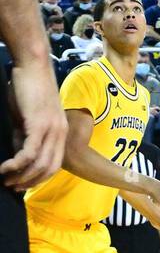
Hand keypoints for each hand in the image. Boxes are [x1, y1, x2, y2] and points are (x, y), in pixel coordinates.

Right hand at [1, 57, 66, 189]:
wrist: (33, 66)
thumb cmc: (29, 88)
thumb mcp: (28, 117)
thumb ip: (25, 136)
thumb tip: (19, 156)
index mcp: (60, 132)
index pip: (54, 164)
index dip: (38, 178)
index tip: (21, 184)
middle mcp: (60, 133)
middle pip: (49, 169)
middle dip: (30, 182)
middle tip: (12, 186)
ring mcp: (52, 129)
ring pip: (39, 164)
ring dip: (21, 176)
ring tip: (5, 179)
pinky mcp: (39, 124)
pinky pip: (29, 153)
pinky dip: (16, 164)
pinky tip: (4, 167)